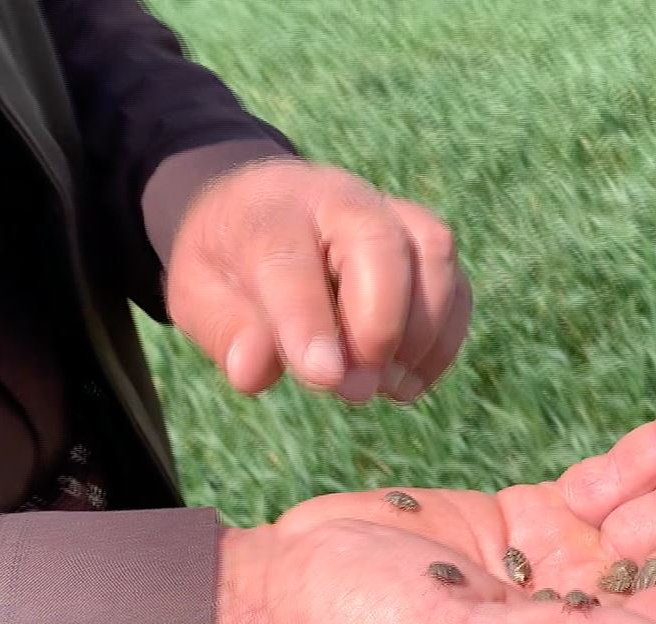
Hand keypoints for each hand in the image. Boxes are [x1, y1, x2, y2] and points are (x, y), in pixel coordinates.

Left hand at [165, 158, 470, 403]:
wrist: (265, 208)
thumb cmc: (232, 261)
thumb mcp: (200, 293)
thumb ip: (226, 331)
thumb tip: (253, 372)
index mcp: (272, 213)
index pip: (293, 262)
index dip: (311, 322)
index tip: (326, 379)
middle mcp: (341, 201)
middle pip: (381, 244)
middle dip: (380, 325)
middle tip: (356, 390)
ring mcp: (392, 215)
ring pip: (433, 254)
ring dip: (423, 334)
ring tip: (388, 389)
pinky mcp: (426, 245)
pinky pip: (456, 285)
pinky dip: (444, 341)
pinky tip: (408, 381)